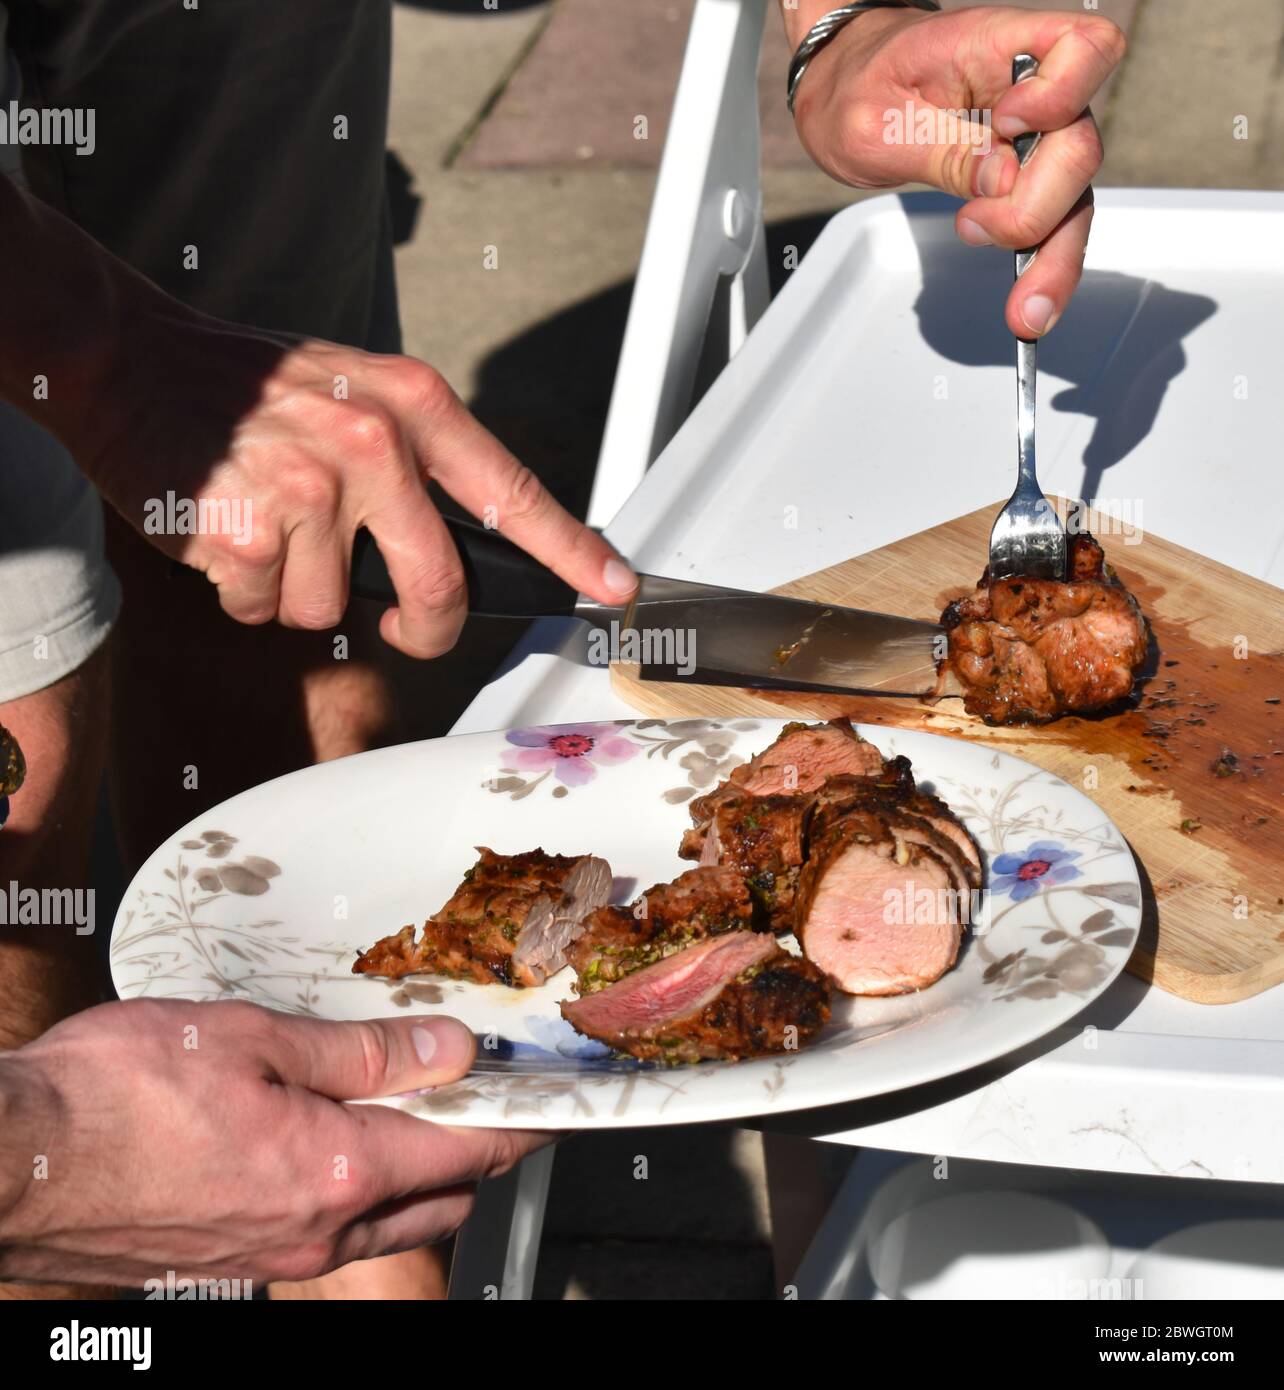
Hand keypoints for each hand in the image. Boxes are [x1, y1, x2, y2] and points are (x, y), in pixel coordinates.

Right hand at [0, 999, 547, 1286]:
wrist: (10, 1166)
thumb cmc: (113, 1097)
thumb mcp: (251, 1040)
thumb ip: (361, 1053)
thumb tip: (448, 1053)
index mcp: (335, 1169)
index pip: (468, 1152)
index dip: (520, 1123)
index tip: (553, 1101)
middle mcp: (316, 1230)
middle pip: (441, 1197)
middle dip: (478, 1149)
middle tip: (483, 1092)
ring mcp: (273, 1255)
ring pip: (387, 1220)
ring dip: (421, 1173)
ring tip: (413, 1109)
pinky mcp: (231, 1261)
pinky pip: (329, 1234)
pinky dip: (360, 1191)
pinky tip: (332, 1143)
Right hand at [80, 307, 637, 657]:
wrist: (129, 356)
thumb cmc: (249, 384)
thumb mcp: (353, 387)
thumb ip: (412, 457)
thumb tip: (459, 547)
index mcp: (412, 404)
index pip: (511, 490)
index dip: (571, 549)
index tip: (615, 587)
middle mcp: (372, 443)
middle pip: (438, 586)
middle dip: (426, 626)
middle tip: (405, 626)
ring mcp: (308, 486)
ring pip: (334, 609)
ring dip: (301, 591)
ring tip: (268, 528)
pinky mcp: (244, 528)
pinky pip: (266, 608)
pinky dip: (245, 590)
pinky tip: (227, 532)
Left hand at [786, 3, 1125, 336]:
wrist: (847, 91)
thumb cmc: (859, 88)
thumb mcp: (877, 123)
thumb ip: (943, 150)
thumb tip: (1003, 181)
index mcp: (996, 46)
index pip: (1081, 47)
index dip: (1061, 92)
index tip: (1007, 126)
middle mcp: (1031, 90)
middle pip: (1079, 145)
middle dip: (1039, 204)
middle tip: (973, 229)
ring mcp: (1035, 136)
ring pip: (1074, 196)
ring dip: (1053, 257)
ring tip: (1023, 311)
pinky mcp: (1026, 175)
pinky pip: (1052, 219)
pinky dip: (1044, 264)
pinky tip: (1029, 305)